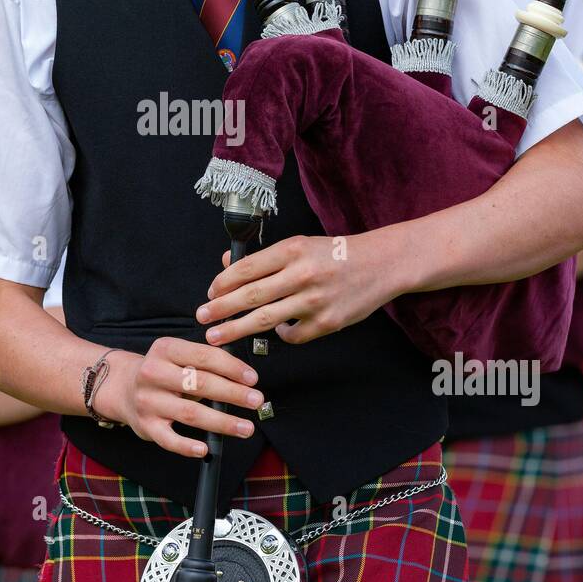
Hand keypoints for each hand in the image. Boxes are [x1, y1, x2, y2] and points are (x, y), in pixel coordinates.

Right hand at [98, 339, 264, 459]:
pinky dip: (187, 446)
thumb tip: (244, 376)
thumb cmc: (163, 372)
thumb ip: (205, 361)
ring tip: (246, 428)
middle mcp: (153, 373)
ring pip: (190, 413)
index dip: (231, 367)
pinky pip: (168, 439)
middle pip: (199, 384)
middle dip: (232, 393)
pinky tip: (205, 449)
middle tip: (256, 401)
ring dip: (222, 422)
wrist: (123, 389)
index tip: (252, 379)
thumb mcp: (177, 356)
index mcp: (165, 349)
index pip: (204, 356)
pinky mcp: (146, 425)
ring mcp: (148, 401)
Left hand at [196, 232, 402, 345]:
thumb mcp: (300, 245)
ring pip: (265, 320)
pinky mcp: (326, 322)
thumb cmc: (335, 254)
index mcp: (292, 250)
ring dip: (236, 329)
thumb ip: (265, 258)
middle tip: (202, 317)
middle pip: (250, 296)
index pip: (247, 268)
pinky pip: (292, 335)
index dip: (222, 283)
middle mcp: (302, 274)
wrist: (380, 264)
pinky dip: (280, 334)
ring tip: (216, 336)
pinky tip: (276, 330)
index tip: (209, 293)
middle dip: (220, 309)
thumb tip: (227, 267)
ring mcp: (314, 301)